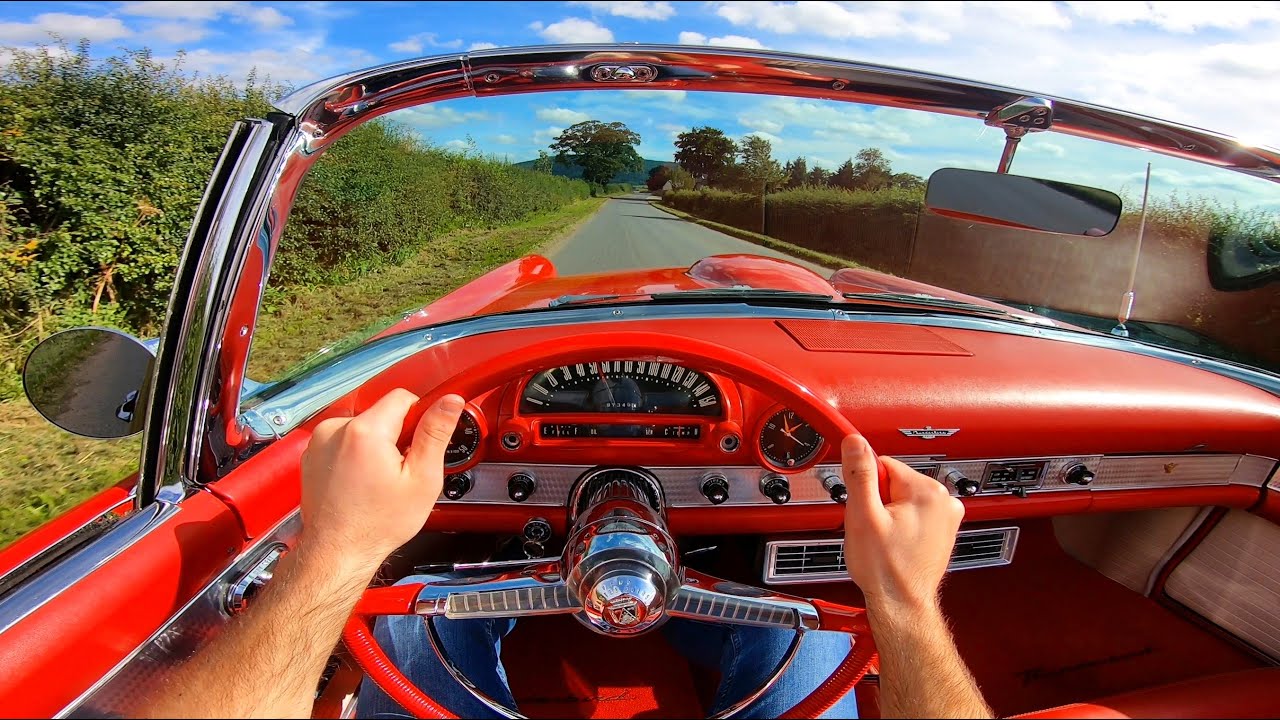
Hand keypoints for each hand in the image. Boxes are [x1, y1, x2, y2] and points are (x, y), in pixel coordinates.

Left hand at [298, 390, 463, 570]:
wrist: (337, 552)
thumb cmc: (375, 525)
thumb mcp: (421, 479)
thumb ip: (436, 433)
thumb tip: (450, 402)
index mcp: (365, 431)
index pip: (402, 397)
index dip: (419, 418)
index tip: (420, 443)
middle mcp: (336, 429)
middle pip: (382, 413)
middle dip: (397, 436)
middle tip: (401, 470)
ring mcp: (320, 442)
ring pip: (363, 427)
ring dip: (375, 445)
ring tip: (378, 479)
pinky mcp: (312, 454)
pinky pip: (344, 440)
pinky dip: (355, 454)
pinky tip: (361, 482)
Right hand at [841, 434, 963, 613]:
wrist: (901, 605)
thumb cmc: (886, 569)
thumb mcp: (863, 516)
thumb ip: (860, 474)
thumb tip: (855, 443)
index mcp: (927, 491)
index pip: (884, 464)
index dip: (867, 486)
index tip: (862, 505)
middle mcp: (944, 500)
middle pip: (894, 481)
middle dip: (877, 501)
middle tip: (873, 528)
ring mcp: (946, 516)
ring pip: (902, 498)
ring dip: (888, 514)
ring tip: (884, 539)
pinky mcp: (943, 530)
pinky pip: (913, 514)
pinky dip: (900, 525)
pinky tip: (895, 543)